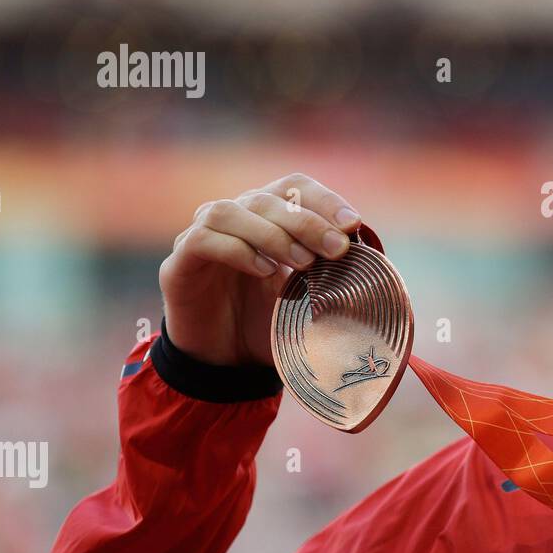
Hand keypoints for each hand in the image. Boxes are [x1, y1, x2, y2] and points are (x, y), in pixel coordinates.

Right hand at [159, 173, 361, 366]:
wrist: (224, 365)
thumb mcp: (308, 298)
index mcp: (267, 216)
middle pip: (269, 198)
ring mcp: (203, 236)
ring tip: (303, 264)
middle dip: (308, 221)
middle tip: (337, 249)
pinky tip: (265, 271)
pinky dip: (238, 249)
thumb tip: (374, 259)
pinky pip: (204, 239)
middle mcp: (234, 217)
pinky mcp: (179, 263)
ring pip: (233, 211)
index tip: (352, 223)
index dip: (324, 199)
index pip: (294, 187)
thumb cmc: (268, 323)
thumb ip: (332, 276)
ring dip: (274, 233)